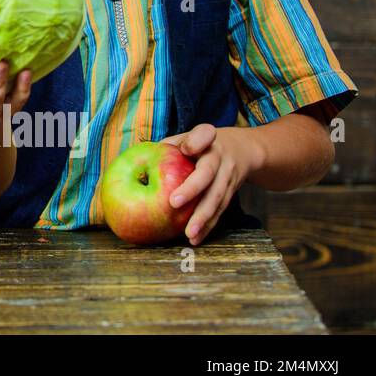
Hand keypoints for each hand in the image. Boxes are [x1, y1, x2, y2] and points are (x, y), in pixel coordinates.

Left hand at [160, 123, 262, 245]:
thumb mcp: (186, 137)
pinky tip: (195, 239)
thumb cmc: (199, 144)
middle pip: (208, 174)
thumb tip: (135, 162)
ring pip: (217, 198)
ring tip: (188, 233)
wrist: (241, 149)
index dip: (195, 142)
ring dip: (203, 217)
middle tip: (174, 203)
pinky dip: (208, 227)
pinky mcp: (231, 193)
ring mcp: (228, 176)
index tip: (186, 148)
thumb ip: (166, 147)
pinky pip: (220, 211)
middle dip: (193, 189)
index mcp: (206, 139)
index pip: (203, 135)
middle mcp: (219, 157)